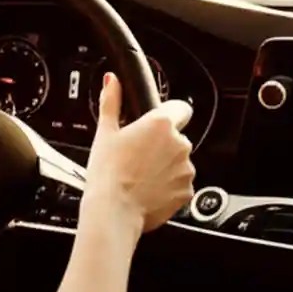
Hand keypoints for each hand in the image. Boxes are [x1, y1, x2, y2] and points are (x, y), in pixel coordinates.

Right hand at [84, 72, 195, 233]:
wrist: (113, 211)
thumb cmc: (107, 173)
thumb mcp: (105, 132)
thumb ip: (111, 102)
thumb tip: (111, 81)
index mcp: (160, 124)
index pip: (180, 108)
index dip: (168, 115)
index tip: (155, 126)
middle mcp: (179, 144)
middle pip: (177, 138)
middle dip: (163, 145)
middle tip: (139, 157)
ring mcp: (186, 169)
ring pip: (180, 162)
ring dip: (167, 167)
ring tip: (142, 176)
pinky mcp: (187, 192)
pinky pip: (181, 185)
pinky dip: (169, 187)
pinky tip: (148, 191)